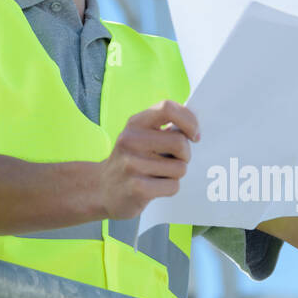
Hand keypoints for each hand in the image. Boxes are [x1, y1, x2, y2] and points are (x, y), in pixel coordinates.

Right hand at [98, 100, 198, 219]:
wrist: (103, 189)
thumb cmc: (131, 160)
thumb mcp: (140, 136)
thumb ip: (164, 127)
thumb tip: (194, 125)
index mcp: (135, 123)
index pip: (168, 108)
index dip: (189, 120)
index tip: (194, 135)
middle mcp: (130, 140)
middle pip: (180, 142)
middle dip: (184, 155)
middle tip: (173, 159)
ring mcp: (132, 164)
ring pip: (180, 168)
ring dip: (175, 174)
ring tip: (157, 174)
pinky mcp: (137, 188)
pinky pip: (173, 186)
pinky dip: (169, 188)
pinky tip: (154, 187)